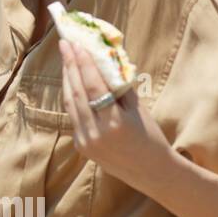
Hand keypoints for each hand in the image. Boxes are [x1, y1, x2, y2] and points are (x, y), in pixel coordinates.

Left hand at [59, 39, 170, 176]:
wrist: (152, 172)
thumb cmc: (150, 136)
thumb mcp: (138, 109)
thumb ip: (119, 86)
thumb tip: (104, 59)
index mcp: (114, 123)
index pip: (93, 87)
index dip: (83, 63)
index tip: (77, 44)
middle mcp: (95, 133)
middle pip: (76, 92)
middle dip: (70, 65)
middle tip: (65, 44)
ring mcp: (85, 141)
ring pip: (70, 103)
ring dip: (67, 79)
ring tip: (66, 58)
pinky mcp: (80, 145)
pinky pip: (73, 115)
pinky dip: (71, 96)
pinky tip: (71, 81)